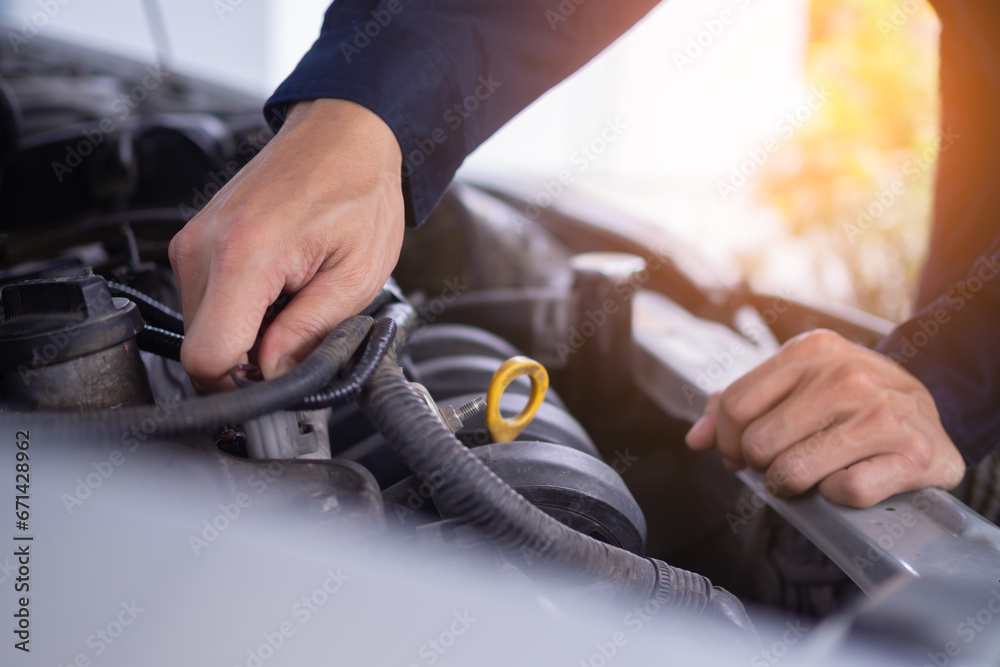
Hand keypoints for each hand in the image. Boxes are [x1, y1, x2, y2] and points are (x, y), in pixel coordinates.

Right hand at [168, 99, 403, 391]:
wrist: (343, 134)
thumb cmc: (357, 189)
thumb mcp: (355, 276)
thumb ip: (310, 333)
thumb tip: (275, 375)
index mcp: (245, 256)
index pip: (207, 359)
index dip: (241, 386)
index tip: (273, 384)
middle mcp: (204, 247)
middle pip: (202, 347)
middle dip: (249, 359)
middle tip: (298, 338)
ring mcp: (193, 241)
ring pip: (202, 327)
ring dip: (246, 333)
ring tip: (294, 301)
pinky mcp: (194, 240)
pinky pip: (206, 300)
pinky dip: (240, 309)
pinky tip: (278, 288)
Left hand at [685, 329, 965, 506]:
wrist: (929, 410)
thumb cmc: (850, 401)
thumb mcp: (797, 385)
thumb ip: (741, 405)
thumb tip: (696, 439)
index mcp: (811, 350)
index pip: (735, 406)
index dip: (728, 441)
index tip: (740, 455)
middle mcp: (848, 375)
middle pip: (759, 443)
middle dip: (761, 466)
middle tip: (781, 466)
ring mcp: (883, 413)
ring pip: (793, 471)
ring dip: (793, 486)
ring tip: (810, 476)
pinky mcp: (913, 455)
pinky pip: (844, 492)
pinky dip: (838, 497)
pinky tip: (852, 478)